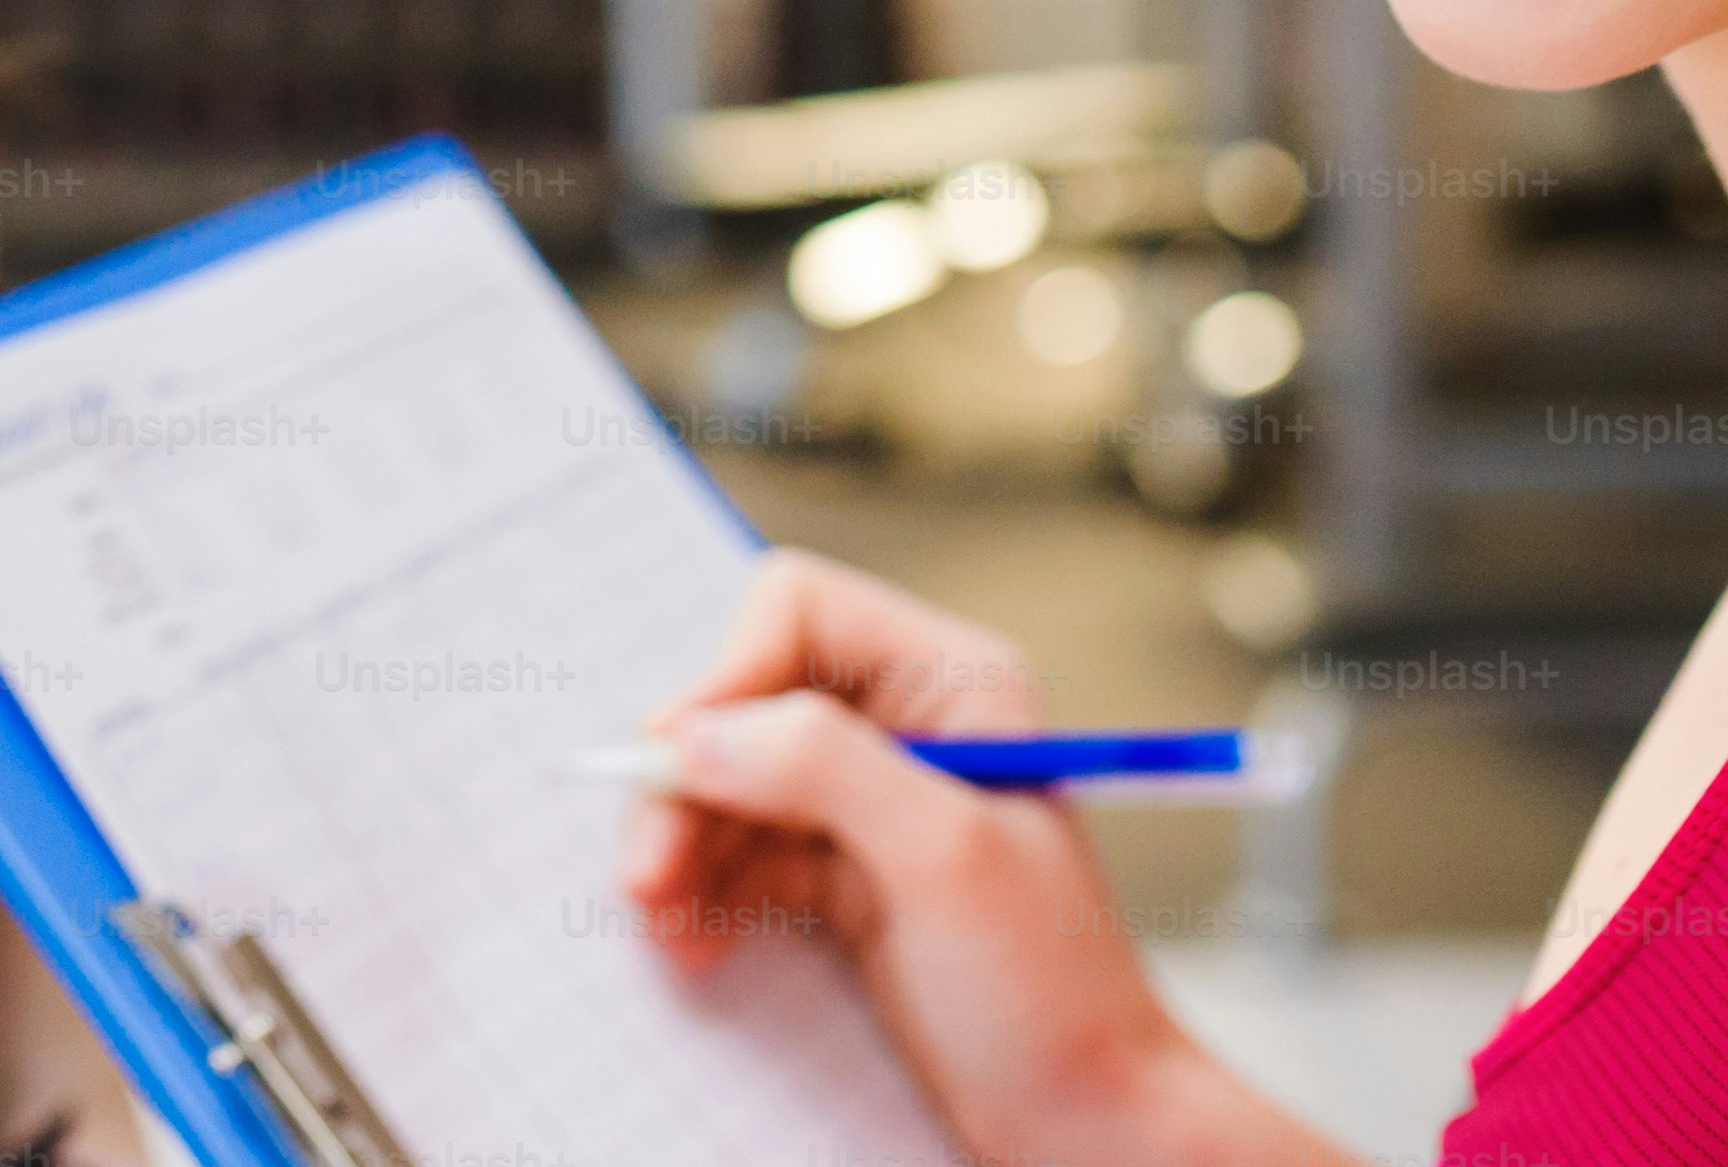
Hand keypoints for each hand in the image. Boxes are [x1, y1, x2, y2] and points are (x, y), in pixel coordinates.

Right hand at [614, 552, 1303, 1166]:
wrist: (1082, 1119)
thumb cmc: (1051, 988)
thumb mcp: (942, 858)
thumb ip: (822, 769)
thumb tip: (696, 732)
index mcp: (951, 682)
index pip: (798, 612)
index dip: (729, 677)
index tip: (680, 762)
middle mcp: (903, 723)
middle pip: (745, 701)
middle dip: (687, 780)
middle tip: (644, 869)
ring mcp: (867, 803)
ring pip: (728, 782)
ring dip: (682, 843)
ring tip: (660, 919)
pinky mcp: (841, 877)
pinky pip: (739, 855)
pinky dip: (703, 891)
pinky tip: (691, 942)